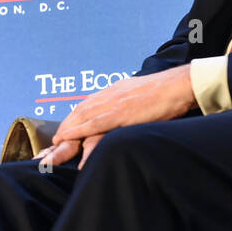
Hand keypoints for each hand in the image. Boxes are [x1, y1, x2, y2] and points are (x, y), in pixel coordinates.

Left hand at [37, 65, 196, 169]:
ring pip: (82, 118)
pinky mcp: (120, 114)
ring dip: (67, 131)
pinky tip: (67, 138)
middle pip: (80, 111)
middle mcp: (109, 95)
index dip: (74, 118)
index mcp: (114, 91)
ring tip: (57, 144)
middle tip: (55, 140)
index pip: (88, 104)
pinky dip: (78, 131)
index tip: (65, 128)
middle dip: (66, 126)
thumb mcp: (140, 94)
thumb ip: (127, 102)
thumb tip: (124, 110)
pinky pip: (94, 124)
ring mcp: (113, 104)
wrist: (177, 86)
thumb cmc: (164, 92)